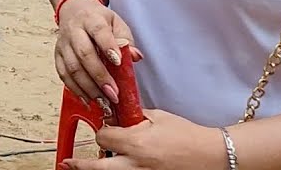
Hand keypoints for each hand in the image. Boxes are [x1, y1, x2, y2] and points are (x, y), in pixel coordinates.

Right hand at [55, 0, 142, 103]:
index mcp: (91, 19)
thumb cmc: (98, 20)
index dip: (108, 47)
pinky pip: (63, 75)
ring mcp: (63, 44)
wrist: (73, 11)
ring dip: (88, 88)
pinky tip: (88, 100)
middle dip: (99, 77)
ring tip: (104, 103)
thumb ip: (126, 39)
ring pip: (72, 68)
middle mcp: (74, 31)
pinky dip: (75, 90)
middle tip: (113, 94)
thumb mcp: (116, 22)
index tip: (118, 62)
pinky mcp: (57, 55)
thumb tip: (135, 56)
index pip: (99, 32)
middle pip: (84, 54)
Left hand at [60, 110, 224, 169]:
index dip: (102, 131)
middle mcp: (136, 163)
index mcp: (136, 143)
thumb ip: (134, 117)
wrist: (211, 154)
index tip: (107, 129)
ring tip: (80, 167)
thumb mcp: (157, 117)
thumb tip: (119, 117)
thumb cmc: (187, 135)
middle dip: (80, 164)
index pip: (103, 137)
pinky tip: (115, 166)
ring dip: (98, 168)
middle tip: (68, 163)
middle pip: (97, 167)